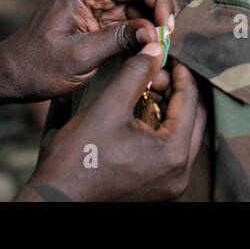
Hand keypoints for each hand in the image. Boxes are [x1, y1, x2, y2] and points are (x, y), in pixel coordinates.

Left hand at [0, 0, 177, 102]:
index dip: (159, 1)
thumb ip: (118, 41)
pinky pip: (130, 17)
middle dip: (162, 7)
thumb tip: (155, 33)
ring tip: (163, 44)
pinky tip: (152, 45)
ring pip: (140, 2)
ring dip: (155, 20)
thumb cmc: (37, 66)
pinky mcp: (99, 18)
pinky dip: (145, 30)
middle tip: (170, 36)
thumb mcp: (79, 56)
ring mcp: (96, 2)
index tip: (168, 28)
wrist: (10, 75)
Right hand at [22, 43, 206, 200]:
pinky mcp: (158, 189)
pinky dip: (161, 130)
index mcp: (173, 153)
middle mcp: (179, 173)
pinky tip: (141, 114)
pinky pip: (170, 152)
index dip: (179, 72)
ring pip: (182, 135)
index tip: (167, 55)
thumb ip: (136, 74)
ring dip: (169, 109)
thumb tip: (155, 50)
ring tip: (146, 90)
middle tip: (156, 72)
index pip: (190, 101)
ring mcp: (170, 185)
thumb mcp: (108, 107)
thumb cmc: (78, 158)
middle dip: (177, 91)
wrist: (56, 198)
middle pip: (193, 118)